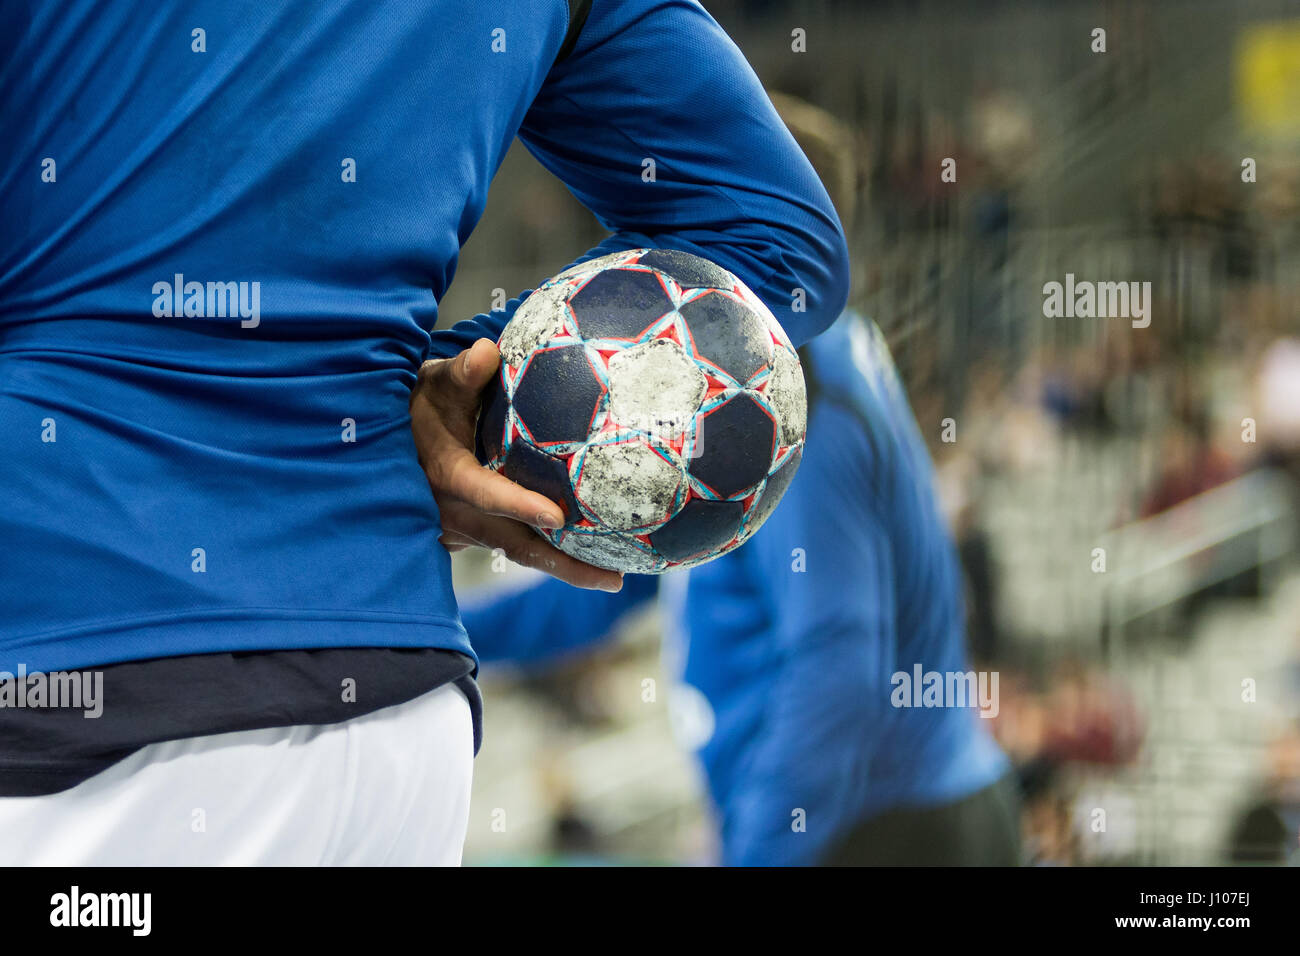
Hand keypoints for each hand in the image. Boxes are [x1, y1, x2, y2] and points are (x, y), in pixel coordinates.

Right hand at [410, 338, 622, 591]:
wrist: (388, 441)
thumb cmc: (420, 405)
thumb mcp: (434, 385)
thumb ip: (461, 373)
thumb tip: (487, 351)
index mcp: (445, 473)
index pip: (483, 493)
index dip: (518, 506)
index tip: (558, 517)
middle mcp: (452, 511)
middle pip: (511, 544)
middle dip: (560, 564)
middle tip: (610, 579)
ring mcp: (459, 530)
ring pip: (514, 551)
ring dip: (560, 566)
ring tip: (610, 577)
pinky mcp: (469, 535)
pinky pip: (510, 547)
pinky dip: (544, 554)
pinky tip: (583, 558)